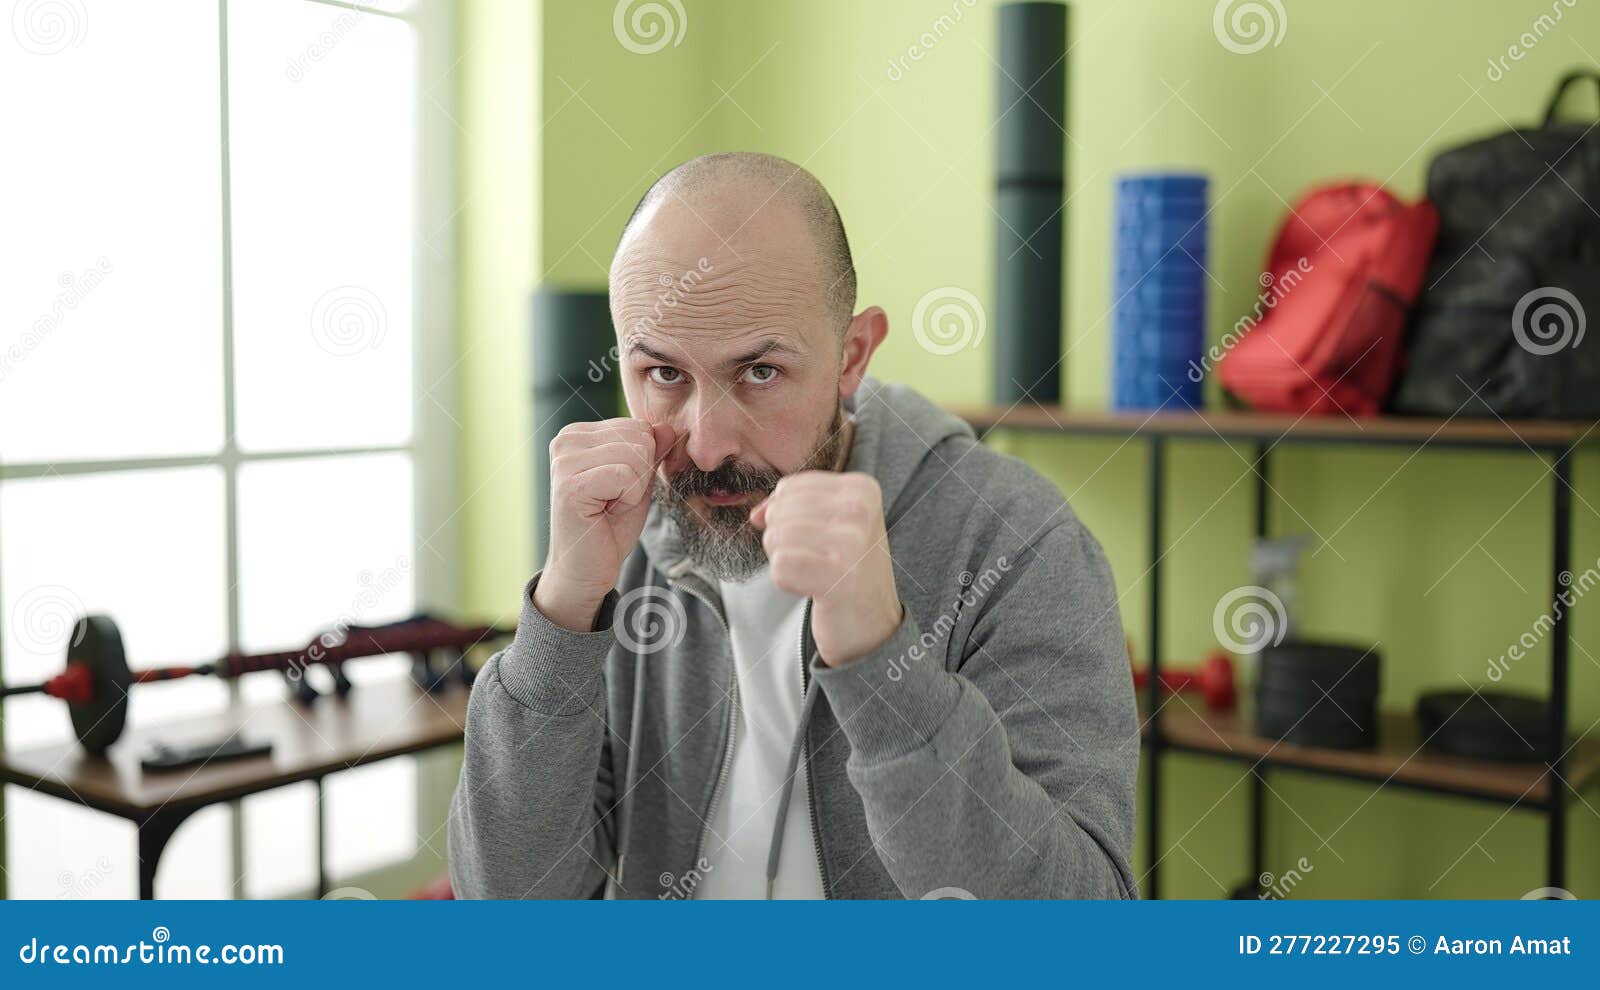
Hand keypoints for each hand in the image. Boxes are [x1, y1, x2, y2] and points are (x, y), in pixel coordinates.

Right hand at [537, 418, 675, 630]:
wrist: (585, 569)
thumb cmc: (609, 526)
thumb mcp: (639, 482)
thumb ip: (652, 453)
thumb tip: (668, 427)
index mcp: (579, 434)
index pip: (639, 426)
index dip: (643, 463)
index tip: (617, 488)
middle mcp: (565, 440)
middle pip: (640, 436)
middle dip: (641, 474)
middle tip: (614, 500)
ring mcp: (564, 461)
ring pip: (636, 454)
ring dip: (634, 488)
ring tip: (608, 505)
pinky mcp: (570, 485)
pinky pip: (627, 475)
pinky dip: (629, 499)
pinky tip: (604, 512)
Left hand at [749, 471, 902, 665]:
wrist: (873, 623)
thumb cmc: (848, 569)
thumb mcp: (830, 524)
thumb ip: (790, 507)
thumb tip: (757, 514)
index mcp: (861, 488)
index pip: (788, 488)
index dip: (785, 517)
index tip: (816, 540)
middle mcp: (860, 509)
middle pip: (778, 512)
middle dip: (784, 541)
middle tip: (816, 560)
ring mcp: (851, 542)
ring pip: (775, 538)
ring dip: (786, 562)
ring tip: (816, 574)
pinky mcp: (836, 576)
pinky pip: (779, 567)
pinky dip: (788, 583)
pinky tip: (813, 588)